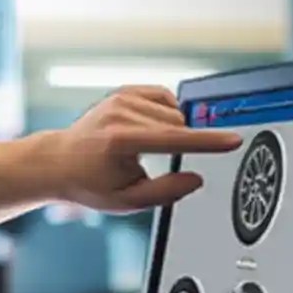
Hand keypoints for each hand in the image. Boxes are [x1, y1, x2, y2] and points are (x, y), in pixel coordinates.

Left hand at [45, 85, 241, 212]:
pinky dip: (165, 113)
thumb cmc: (89, 182)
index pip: (174, 140)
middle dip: (178, 144)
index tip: (232, 141)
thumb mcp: (126, 201)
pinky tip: (148, 127)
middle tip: (149, 160)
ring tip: (141, 147)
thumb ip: (165, 193)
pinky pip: (165, 98)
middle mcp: (120, 114)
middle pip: (179, 125)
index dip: (208, 142)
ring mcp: (120, 99)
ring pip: (175, 112)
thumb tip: (196, 179)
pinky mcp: (123, 91)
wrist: (60, 161)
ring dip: (170, 129)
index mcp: (121, 141)